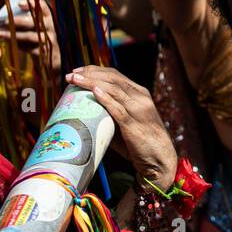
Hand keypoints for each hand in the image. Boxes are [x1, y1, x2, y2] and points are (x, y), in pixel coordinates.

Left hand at [0, 0, 59, 73]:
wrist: (53, 60)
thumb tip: (14, 12)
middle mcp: (50, 29)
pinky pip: (27, 47)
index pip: (44, 9)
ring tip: (1, 33)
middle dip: (19, 21)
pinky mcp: (42, 52)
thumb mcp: (40, 28)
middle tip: (6, 21)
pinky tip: (8, 42)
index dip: (33, 5)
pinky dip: (16, 44)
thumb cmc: (42, 40)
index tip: (20, 4)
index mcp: (49, 20)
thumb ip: (31, 20)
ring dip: (13, 34)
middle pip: (35, 22)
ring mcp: (47, 41)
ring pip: (29, 36)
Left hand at [67, 65, 176, 191]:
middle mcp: (141, 98)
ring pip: (114, 90)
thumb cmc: (140, 143)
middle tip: (71, 75)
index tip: (77, 71)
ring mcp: (139, 111)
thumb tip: (85, 112)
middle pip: (113, 79)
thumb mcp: (126, 122)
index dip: (95, 70)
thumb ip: (111, 114)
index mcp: (139, 94)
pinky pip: (119, 110)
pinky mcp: (135, 126)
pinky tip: (95, 92)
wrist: (160, 160)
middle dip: (90, 74)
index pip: (115, 75)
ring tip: (75, 80)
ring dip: (92, 83)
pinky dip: (106, 100)